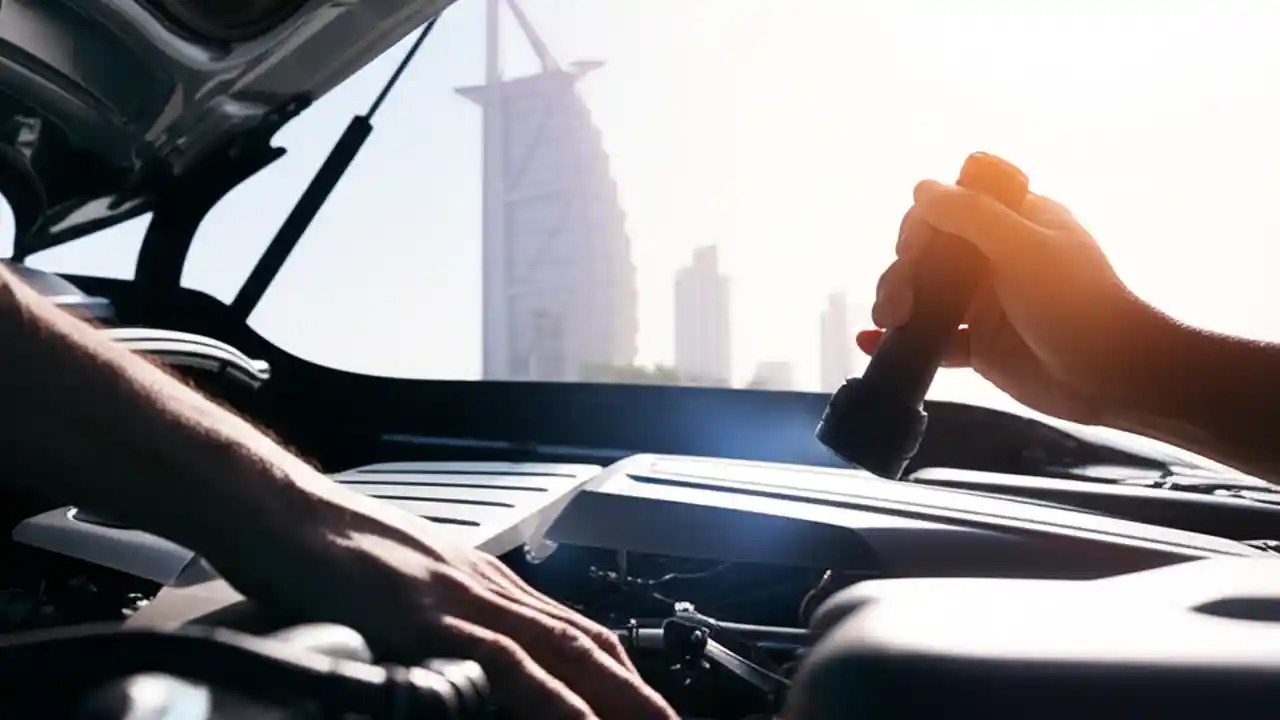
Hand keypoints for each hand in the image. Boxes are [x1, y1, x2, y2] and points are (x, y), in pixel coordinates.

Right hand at [243, 492, 676, 719]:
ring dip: (617, 697)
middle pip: (588, 644)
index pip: (575, 632)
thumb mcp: (400, 596)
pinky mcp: (426, 613)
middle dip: (638, 694)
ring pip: (565, 651)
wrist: (276, 509)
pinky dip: (550, 696)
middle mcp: (489, 587)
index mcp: (485, 586)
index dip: (619, 675)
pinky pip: (504, 660)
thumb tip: (464, 668)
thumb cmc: (325, 552)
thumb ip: (443, 630)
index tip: (647, 708)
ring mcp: (462, 597)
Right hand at [858, 179, 1158, 424]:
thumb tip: (922, 189)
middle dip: (902, 271)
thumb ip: (971, 215)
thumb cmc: (1077, 304)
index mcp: (1014, 223)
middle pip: (929, 253)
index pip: (952, 207)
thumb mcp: (1024, 248)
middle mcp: (996, 258)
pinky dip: (903, 341)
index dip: (922, 224)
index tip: (912, 250)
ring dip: (896, 303)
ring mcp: (987, 304)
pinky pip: (933, 339)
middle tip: (896, 303)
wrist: (1113, 377)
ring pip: (925, 295)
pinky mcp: (981, 346)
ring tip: (888, 324)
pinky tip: (873, 344)